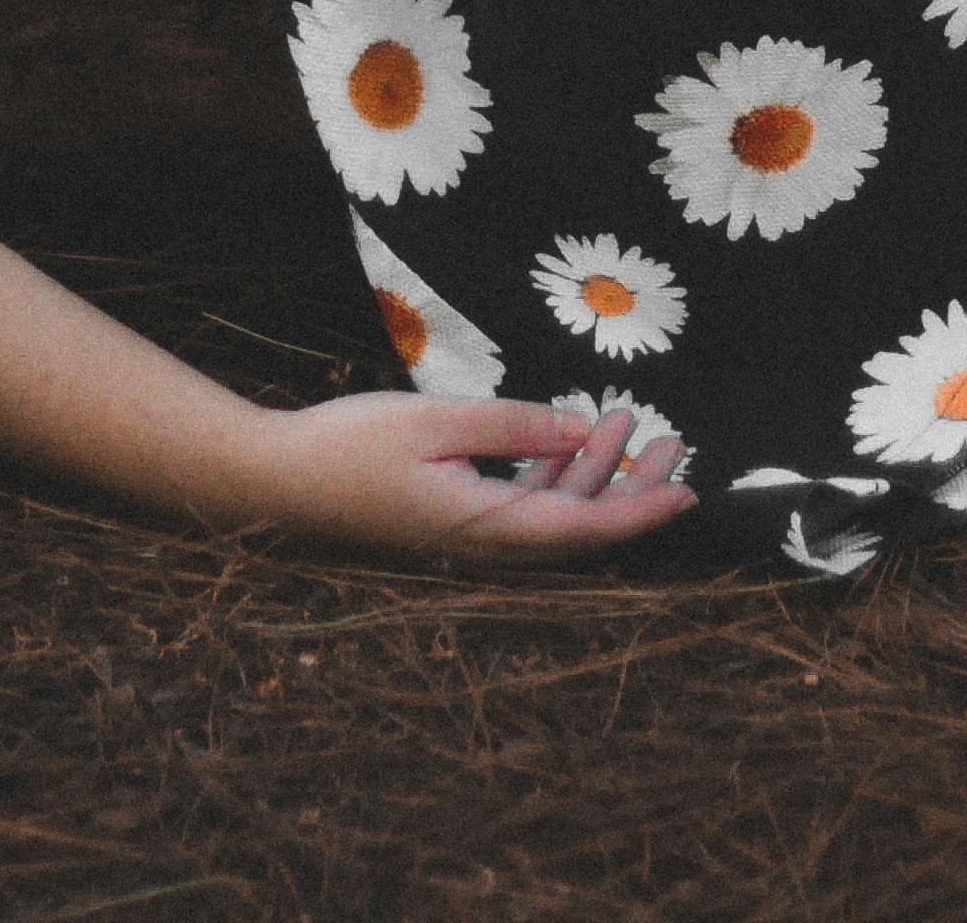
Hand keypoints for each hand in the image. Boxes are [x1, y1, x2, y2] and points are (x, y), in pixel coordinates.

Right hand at [229, 391, 697, 563]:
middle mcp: (485, 544)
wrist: (274, 480)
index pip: (585, 527)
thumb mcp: (436, 422)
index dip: (642, 511)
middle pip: (581, 526)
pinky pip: (521, 502)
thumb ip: (513, 424)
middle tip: (675, 444)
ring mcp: (467, 534)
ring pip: (553, 511)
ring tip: (631, 421)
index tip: (692, 491)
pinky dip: (553, 470)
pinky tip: (568, 431)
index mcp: (487, 528)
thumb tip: (582, 428)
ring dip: (594, 471)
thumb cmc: (349, 447)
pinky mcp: (450, 517)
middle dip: (634, 488)